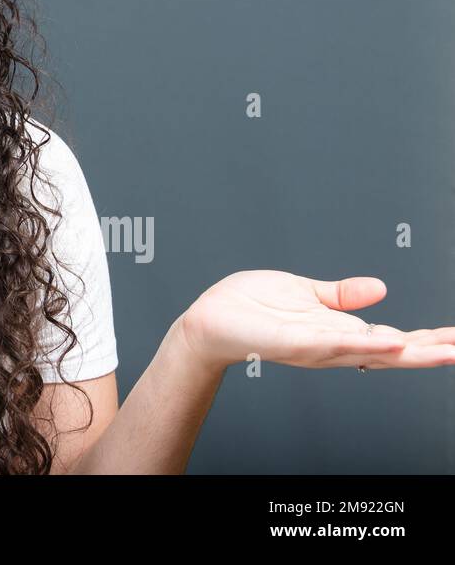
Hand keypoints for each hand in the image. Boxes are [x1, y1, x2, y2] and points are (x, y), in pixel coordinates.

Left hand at [176, 270, 454, 372]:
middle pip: (391, 353)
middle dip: (429, 351)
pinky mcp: (291, 341)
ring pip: (368, 352)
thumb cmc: (252, 306)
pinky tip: (385, 344)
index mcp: (339, 331)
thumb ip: (342, 295)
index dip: (427, 340)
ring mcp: (314, 346)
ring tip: (442, 350)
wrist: (209, 318)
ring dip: (406, 352)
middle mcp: (332, 344)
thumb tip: (380, 288)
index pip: (393, 339)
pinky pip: (330, 345)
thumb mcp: (306, 293)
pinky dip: (358, 346)